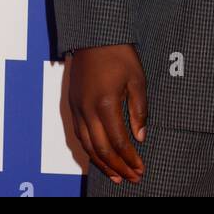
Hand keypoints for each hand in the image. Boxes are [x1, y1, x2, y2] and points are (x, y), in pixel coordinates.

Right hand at [66, 44, 147, 183]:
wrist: (95, 35)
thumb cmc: (119, 53)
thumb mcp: (137, 78)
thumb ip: (139, 109)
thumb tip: (140, 137)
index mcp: (105, 104)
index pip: (118, 142)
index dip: (129, 159)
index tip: (141, 169)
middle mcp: (87, 110)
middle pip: (101, 149)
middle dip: (118, 167)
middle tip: (132, 178)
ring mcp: (77, 108)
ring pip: (87, 146)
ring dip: (102, 164)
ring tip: (116, 176)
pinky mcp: (73, 105)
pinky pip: (80, 135)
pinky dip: (90, 151)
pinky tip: (99, 158)